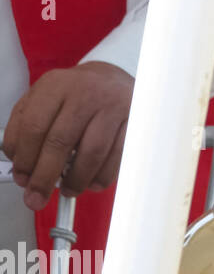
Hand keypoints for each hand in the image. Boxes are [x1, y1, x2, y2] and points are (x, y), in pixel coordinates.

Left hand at [1, 61, 134, 210]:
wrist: (112, 77)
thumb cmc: (74, 94)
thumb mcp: (42, 99)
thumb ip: (23, 127)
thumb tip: (19, 164)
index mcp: (56, 86)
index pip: (33, 127)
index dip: (25, 159)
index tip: (22, 178)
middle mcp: (85, 93)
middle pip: (60, 142)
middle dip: (45, 177)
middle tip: (37, 196)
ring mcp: (112, 107)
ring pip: (92, 152)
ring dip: (76, 180)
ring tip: (68, 189)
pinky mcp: (133, 121)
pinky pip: (118, 156)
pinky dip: (103, 176)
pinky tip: (92, 182)